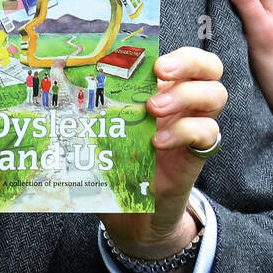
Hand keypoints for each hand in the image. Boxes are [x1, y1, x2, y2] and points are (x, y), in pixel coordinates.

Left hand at [101, 46, 225, 259]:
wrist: (132, 219)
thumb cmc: (116, 168)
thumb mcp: (103, 132)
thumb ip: (92, 108)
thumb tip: (57, 76)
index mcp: (162, 92)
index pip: (188, 59)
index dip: (181, 54)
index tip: (155, 61)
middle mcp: (183, 106)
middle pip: (211, 68)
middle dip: (188, 64)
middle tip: (160, 74)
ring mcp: (192, 129)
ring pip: (216, 95)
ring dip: (185, 96)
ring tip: (153, 110)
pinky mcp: (196, 157)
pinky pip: (209, 133)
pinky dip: (185, 131)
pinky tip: (158, 142)